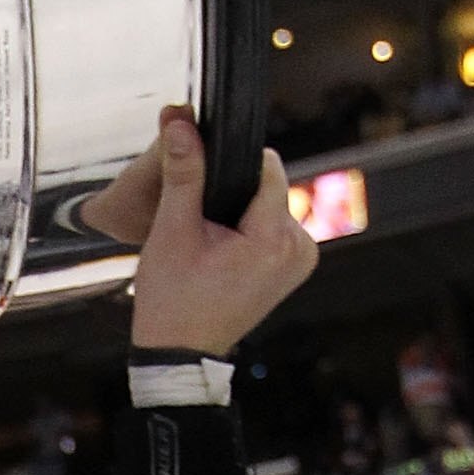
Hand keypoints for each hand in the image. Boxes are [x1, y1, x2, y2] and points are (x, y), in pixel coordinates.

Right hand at [80, 108, 316, 353]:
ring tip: (209, 240)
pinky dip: (250, 228)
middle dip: (233, 192)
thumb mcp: (171, 231)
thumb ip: (183, 173)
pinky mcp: (297, 266)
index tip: (201, 179)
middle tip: (200, 224)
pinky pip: (274, 225)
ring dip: (241, 210)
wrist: (180, 353)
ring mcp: (302, 259)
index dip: (231, 163)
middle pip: (269, 185)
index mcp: (274, 238)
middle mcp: (300, 246)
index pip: (267, 167)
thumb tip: (181, 122)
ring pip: (271, 204)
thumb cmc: (172, 300)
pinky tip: (224, 249)